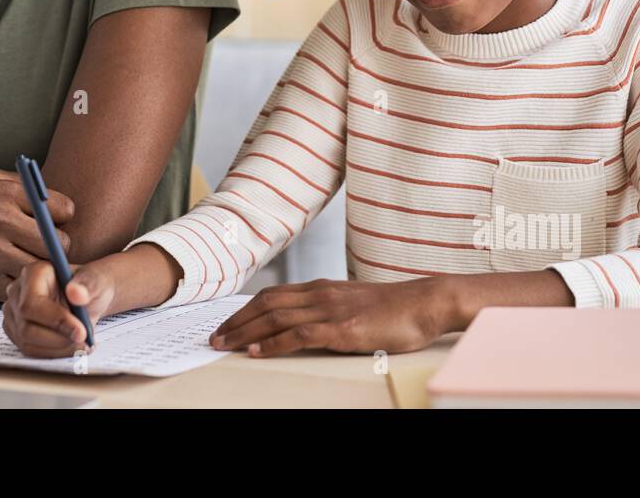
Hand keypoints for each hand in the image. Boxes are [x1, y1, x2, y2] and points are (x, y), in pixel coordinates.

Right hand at [0, 167, 73, 300]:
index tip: (51, 225)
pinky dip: (19, 285)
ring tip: (28, 264)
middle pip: (59, 242)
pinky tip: (9, 277)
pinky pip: (20, 286)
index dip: (62, 220)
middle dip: (57, 250)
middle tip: (44, 251)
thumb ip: (24, 185)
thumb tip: (61, 202)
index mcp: (3, 192)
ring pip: (41, 267)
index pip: (64, 209)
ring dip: (39, 270)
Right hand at [2, 260, 116, 356]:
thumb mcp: (98, 281)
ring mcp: (13, 313)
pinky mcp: (15, 331)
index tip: (81, 332)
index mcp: (33, 273)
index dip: (55, 321)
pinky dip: (54, 353)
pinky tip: (71, 346)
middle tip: (84, 341)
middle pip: (26, 328)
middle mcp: (17, 292)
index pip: (32, 304)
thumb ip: (90, 284)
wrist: (89, 298)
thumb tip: (76, 293)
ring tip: (82, 344)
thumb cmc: (91, 286)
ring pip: (27, 343)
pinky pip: (30, 350)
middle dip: (59, 340)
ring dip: (58, 349)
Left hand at [210, 278, 451, 356]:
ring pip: (275, 318)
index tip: (227, 323)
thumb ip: (330, 309)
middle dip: (236, 322)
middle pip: (266, 304)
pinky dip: (272, 343)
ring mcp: (330, 310)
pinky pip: (298, 335)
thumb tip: (307, 323)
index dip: (246, 310)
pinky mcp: (342, 329)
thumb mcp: (354, 304)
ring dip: (245, 333)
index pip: (273, 295)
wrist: (425, 303)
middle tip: (214, 338)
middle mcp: (321, 294)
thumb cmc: (395, 309)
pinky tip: (256, 352)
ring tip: (224, 346)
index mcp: (322, 288)